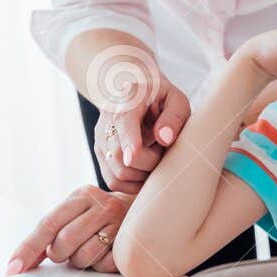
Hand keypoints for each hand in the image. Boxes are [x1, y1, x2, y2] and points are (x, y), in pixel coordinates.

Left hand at [6, 185, 131, 274]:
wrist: (148, 210)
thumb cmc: (102, 217)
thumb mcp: (78, 213)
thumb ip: (51, 232)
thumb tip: (20, 261)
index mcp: (81, 195)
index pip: (47, 225)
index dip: (28, 249)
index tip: (12, 268)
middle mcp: (101, 204)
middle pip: (63, 243)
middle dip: (60, 254)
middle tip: (68, 250)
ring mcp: (118, 222)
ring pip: (82, 257)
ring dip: (80, 261)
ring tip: (90, 249)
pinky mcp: (130, 241)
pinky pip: (103, 265)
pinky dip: (99, 265)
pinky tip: (106, 252)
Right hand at [93, 76, 191, 190]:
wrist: (136, 91)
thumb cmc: (160, 97)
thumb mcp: (175, 99)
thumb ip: (174, 116)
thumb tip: (164, 138)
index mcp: (126, 103)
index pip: (123, 127)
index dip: (133, 148)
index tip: (148, 157)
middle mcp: (107, 122)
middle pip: (120, 157)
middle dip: (148, 164)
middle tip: (162, 151)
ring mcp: (101, 140)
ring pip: (116, 175)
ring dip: (141, 176)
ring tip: (153, 157)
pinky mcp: (101, 155)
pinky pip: (113, 181)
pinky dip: (132, 184)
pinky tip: (145, 171)